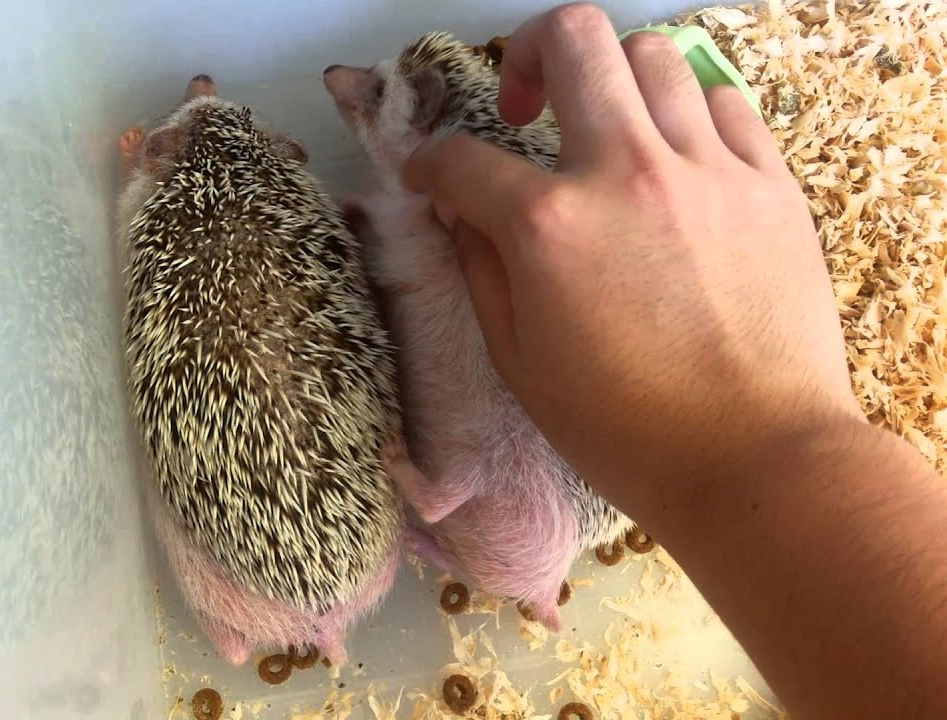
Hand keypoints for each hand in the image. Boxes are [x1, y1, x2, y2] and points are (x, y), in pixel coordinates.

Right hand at [403, 3, 860, 511]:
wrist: (756, 461)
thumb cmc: (623, 429)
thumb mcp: (519, 361)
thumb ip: (481, 269)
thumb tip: (460, 211)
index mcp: (549, 226)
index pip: (462, 157)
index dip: (430, 163)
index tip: (433, 177)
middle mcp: (625, 172)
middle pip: (572, 37)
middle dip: (526, 52)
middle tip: (522, 105)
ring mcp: (707, 168)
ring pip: (653, 54)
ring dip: (610, 79)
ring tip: (604, 131)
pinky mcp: (770, 183)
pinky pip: (725, 101)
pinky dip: (686, 113)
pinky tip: (674, 160)